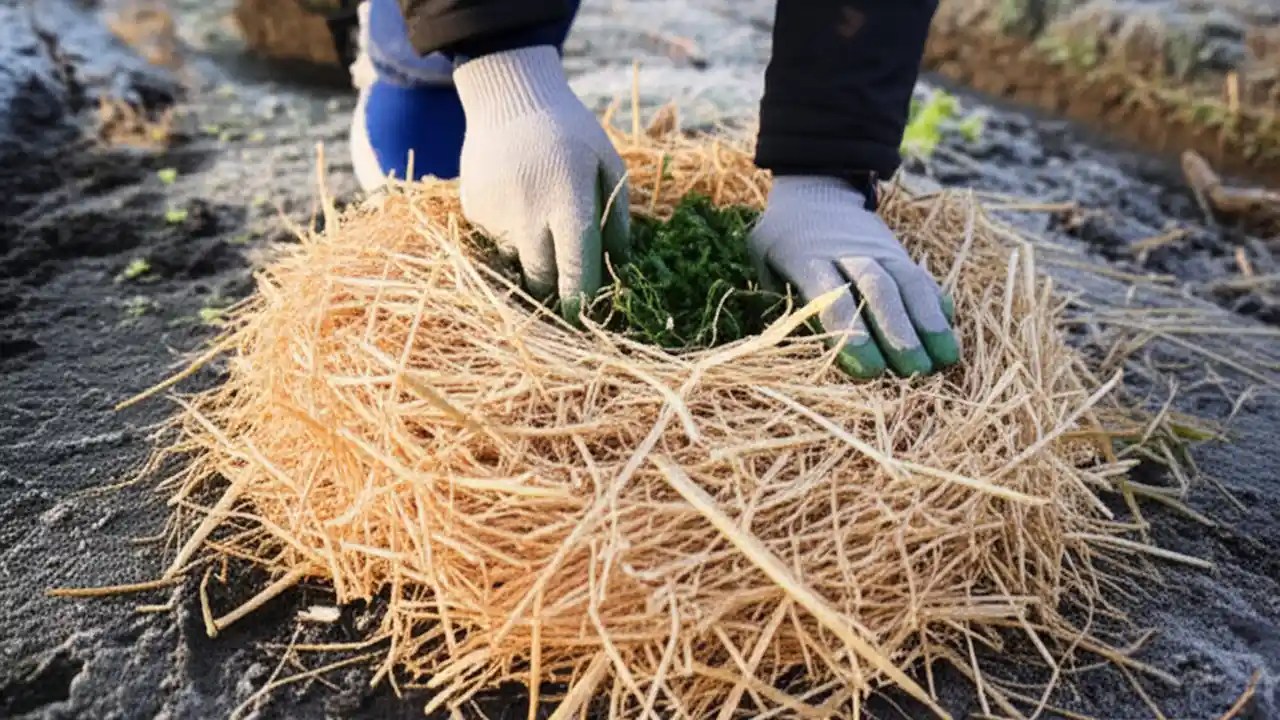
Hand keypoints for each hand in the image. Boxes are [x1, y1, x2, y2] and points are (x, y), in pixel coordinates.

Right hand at [453, 46, 629, 315]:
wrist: (509, 97)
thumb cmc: (570, 131)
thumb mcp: (606, 163)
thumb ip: (617, 215)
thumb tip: (618, 266)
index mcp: (567, 198)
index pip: (574, 266)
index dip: (580, 296)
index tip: (583, 314)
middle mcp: (527, 212)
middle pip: (540, 278)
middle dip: (554, 291)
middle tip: (565, 288)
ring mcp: (495, 213)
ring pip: (516, 263)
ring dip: (531, 260)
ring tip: (540, 221)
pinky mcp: (473, 211)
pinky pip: (496, 241)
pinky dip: (510, 235)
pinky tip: (518, 201)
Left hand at [748, 176, 959, 377]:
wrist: (816, 189)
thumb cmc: (783, 238)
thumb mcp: (763, 258)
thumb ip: (774, 297)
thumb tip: (788, 347)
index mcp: (807, 258)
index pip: (832, 298)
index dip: (851, 334)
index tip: (868, 369)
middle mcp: (849, 253)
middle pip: (878, 290)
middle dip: (898, 332)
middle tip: (914, 371)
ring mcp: (880, 250)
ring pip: (907, 282)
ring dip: (928, 321)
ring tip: (946, 358)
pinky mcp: (899, 252)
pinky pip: (922, 277)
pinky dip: (936, 304)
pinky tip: (949, 333)